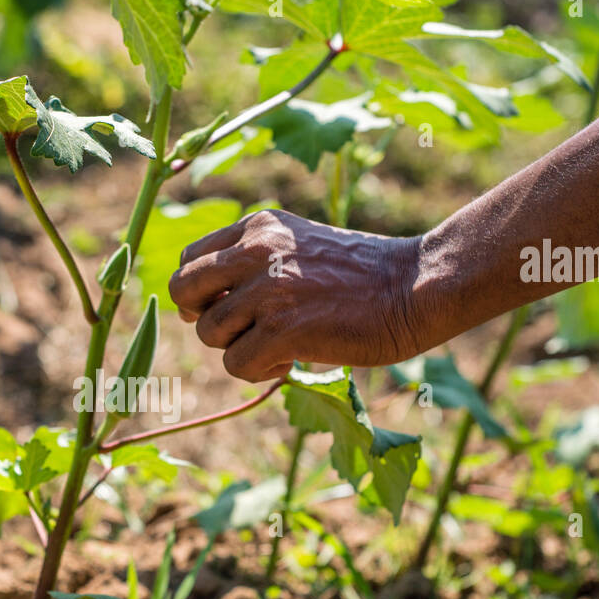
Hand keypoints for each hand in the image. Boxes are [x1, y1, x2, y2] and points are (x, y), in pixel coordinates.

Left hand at [168, 209, 426, 380]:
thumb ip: (254, 263)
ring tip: (278, 347)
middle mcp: (255, 250)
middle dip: (204, 319)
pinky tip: (289, 362)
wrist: (415, 286)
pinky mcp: (281, 328)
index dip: (199, 292)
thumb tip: (200, 309)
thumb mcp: (301, 248)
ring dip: (238, 349)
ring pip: (209, 333)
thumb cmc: (364, 275)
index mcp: (258, 226)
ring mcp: (267, 289)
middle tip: (241, 332)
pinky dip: (258, 372)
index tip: (227, 308)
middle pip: (183, 291)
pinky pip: (236, 364)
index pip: (191, 259)